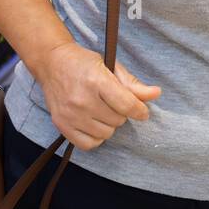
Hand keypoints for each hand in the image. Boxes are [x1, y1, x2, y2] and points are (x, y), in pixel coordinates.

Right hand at [34, 42, 160, 150]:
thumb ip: (133, 84)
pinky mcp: (61, 125)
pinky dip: (95, 137)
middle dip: (121, 113)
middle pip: (118, 121)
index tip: (142, 111)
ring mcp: (70, 115)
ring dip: (108, 125)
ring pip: (106, 134)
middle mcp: (82, 100)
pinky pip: (89, 144)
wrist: (52, 63)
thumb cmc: (84, 63)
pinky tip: (93, 124)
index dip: (140, 111)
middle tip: (112, 102)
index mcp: (97, 81)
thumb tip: (157, 94)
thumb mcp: (111, 66)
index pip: (127, 105)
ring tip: (101, 111)